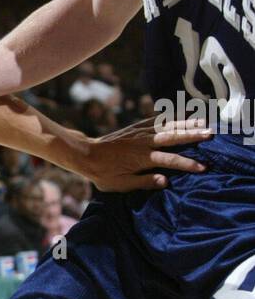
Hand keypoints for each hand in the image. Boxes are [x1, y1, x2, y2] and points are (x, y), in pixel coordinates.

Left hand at [81, 116, 212, 191]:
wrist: (86, 154)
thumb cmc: (104, 174)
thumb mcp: (121, 184)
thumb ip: (144, 182)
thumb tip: (166, 181)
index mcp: (142, 158)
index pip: (170, 160)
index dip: (187, 164)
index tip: (203, 167)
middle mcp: (144, 142)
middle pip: (173, 137)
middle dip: (193, 136)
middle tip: (211, 134)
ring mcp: (141, 133)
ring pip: (168, 126)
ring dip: (186, 123)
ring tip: (204, 122)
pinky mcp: (137, 127)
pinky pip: (157, 120)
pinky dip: (171, 116)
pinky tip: (183, 114)